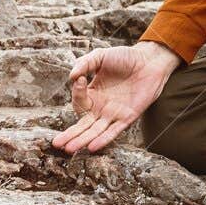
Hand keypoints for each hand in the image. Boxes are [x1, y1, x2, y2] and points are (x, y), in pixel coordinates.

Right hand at [51, 41, 181, 154]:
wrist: (150, 61)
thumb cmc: (125, 57)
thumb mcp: (101, 56)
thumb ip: (85, 63)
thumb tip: (72, 76)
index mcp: (93, 94)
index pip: (79, 101)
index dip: (77, 92)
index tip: (80, 79)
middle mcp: (101, 107)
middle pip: (83, 125)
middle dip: (70, 134)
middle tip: (56, 143)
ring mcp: (114, 114)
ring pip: (95, 131)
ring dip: (82, 140)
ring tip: (69, 148)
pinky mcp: (127, 118)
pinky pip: (114, 131)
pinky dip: (103, 139)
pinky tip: (92, 146)